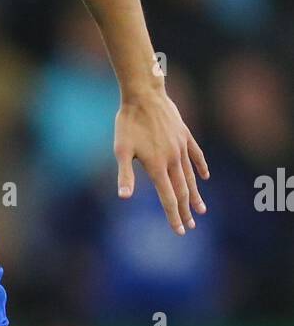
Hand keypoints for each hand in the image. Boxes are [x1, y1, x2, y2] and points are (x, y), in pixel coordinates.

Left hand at [114, 90, 209, 233]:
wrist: (144, 94)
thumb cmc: (128, 122)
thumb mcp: (121, 150)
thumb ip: (125, 175)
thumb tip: (124, 197)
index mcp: (157, 166)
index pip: (168, 198)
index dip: (174, 216)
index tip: (180, 231)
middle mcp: (173, 159)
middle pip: (183, 191)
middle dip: (186, 211)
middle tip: (190, 226)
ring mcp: (181, 147)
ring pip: (191, 176)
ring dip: (196, 194)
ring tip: (201, 209)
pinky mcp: (185, 135)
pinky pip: (196, 155)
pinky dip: (201, 167)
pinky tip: (205, 176)